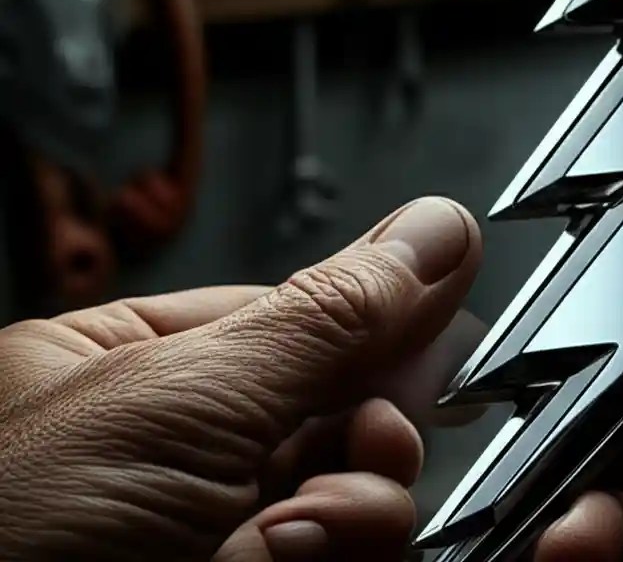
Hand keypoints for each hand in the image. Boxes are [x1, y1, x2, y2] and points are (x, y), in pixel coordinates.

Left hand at [0, 197, 482, 561]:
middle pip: (344, 424)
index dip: (376, 334)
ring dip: (352, 523)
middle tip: (365, 452)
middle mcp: (180, 459)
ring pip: (359, 511)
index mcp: (134, 370)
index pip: (303, 322)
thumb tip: (433, 233)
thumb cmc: (7, 544)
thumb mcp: (179, 401)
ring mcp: (216, 536)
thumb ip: (323, 317)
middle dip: (365, 446)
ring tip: (290, 541)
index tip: (438, 342)